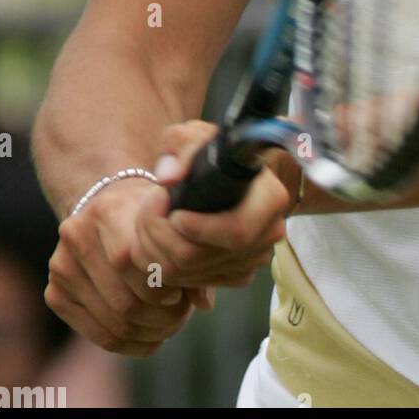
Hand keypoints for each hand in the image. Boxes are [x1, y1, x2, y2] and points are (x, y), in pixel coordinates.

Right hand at [45, 176, 212, 358]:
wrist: (108, 208)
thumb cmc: (151, 216)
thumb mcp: (172, 222)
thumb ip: (189, 256)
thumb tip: (205, 303)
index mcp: (106, 209)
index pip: (130, 261)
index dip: (161, 285)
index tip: (183, 291)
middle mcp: (76, 234)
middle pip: (124, 298)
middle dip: (161, 316)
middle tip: (183, 314)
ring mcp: (61, 266)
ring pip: (114, 321)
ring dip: (150, 332)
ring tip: (172, 325)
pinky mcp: (55, 294)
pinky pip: (99, 335)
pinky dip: (132, 344)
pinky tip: (152, 338)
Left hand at [131, 119, 299, 291]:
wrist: (221, 173)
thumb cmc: (210, 152)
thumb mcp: (194, 136)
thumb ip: (181, 147)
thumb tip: (168, 177)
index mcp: (271, 199)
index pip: (237, 232)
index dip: (198, 229)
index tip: (173, 212)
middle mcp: (268, 234)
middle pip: (202, 257)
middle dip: (160, 235)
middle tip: (147, 205)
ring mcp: (252, 259)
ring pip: (188, 273)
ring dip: (154, 248)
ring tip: (147, 216)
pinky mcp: (234, 275)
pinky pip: (191, 283)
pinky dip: (163, 263)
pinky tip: (159, 236)